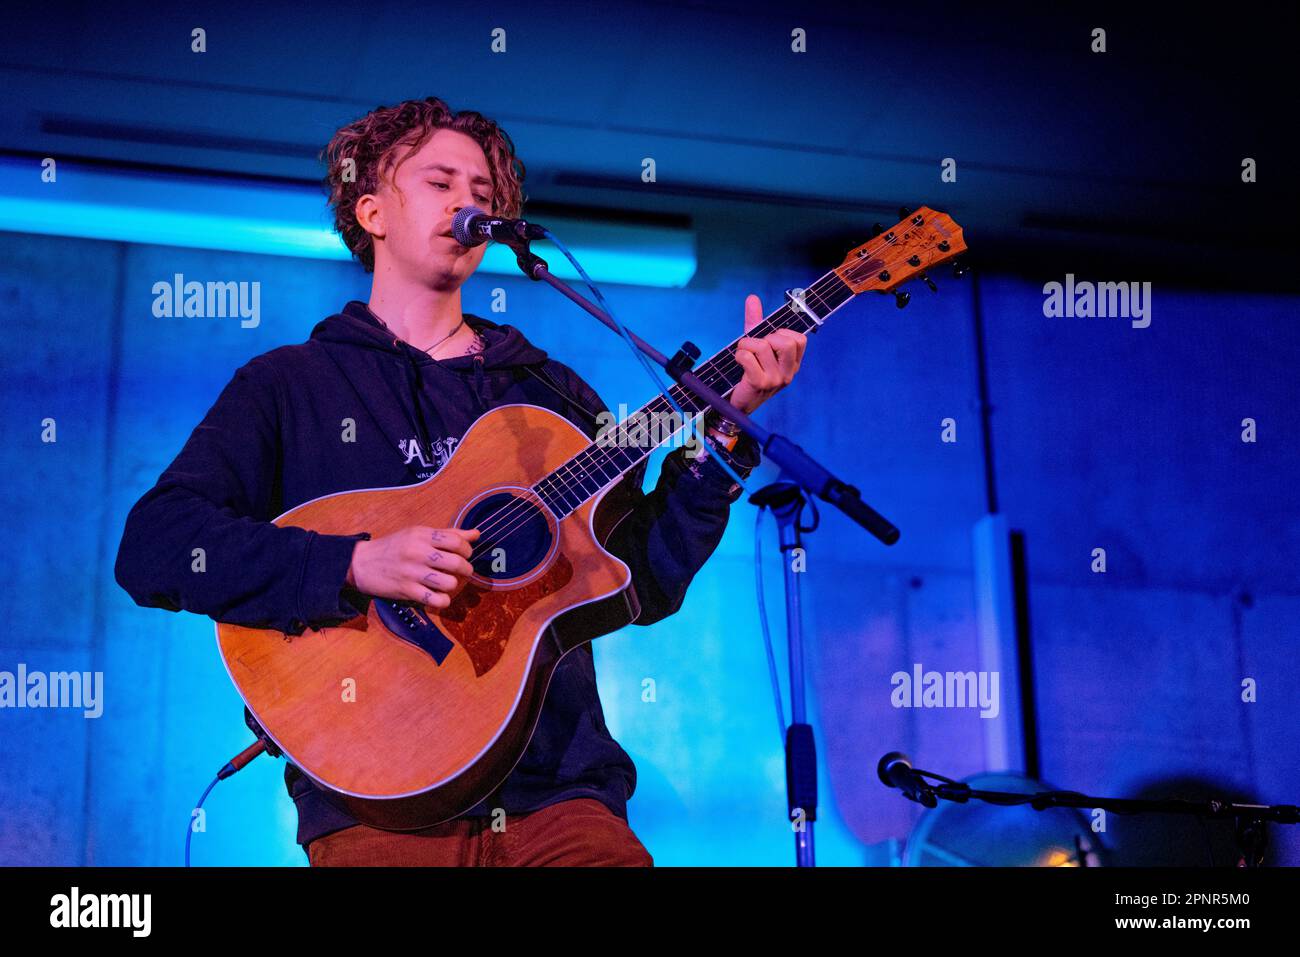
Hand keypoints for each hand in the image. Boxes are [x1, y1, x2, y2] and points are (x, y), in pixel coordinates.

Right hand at [346, 526, 479, 608]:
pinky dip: (443, 600)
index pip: (457, 541)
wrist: (360, 563)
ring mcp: (412, 572)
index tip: (465, 555)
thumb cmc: (394, 547)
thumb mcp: (417, 534)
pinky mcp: (406, 590)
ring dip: (453, 586)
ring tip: (447, 583)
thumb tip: (476, 534)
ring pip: (450, 583)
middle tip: (462, 572)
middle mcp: (418, 552)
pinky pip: (436, 600)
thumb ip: (447, 534)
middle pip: (457, 563)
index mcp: (422, 535)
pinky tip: (438, 595)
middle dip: (466, 570)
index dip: (467, 550)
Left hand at [729, 294, 806, 415]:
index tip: (769, 341)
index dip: (782, 333)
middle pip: (785, 342)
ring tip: (743, 355)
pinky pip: (747, 357)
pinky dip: (739, 355)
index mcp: (793, 364)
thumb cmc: (749, 372)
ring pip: (762, 346)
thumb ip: (756, 322)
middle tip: (755, 349)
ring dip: (745, 345)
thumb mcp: (755, 346)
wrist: (737, 404)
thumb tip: (752, 298)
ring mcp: (776, 380)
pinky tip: (738, 363)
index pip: (799, 339)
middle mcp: (788, 373)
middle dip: (765, 338)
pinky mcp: (759, 384)